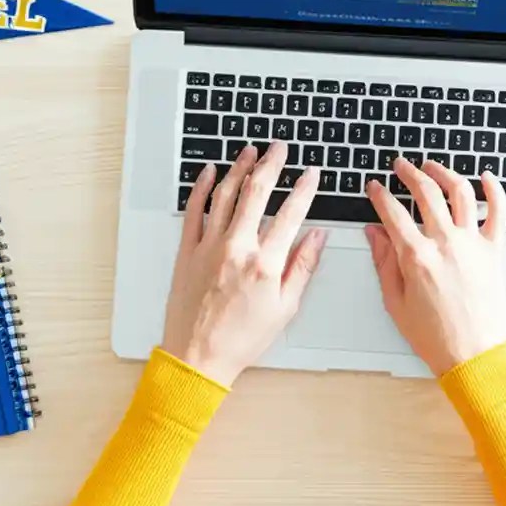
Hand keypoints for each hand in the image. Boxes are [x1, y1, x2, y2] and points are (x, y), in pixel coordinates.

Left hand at [161, 142, 326, 386]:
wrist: (197, 357)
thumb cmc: (241, 339)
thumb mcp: (286, 308)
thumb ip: (303, 267)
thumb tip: (318, 237)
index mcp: (265, 264)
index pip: (290, 213)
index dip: (304, 189)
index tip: (311, 174)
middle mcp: (236, 249)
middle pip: (256, 192)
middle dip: (271, 164)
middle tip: (279, 148)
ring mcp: (208, 246)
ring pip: (225, 194)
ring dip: (239, 168)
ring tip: (250, 151)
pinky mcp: (187, 251)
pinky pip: (194, 210)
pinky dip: (201, 187)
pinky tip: (208, 172)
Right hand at [364, 158, 505, 375]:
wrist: (476, 356)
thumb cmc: (437, 337)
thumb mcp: (396, 302)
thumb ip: (384, 263)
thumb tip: (374, 234)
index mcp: (416, 256)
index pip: (392, 212)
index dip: (379, 195)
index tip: (374, 188)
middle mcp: (445, 243)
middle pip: (425, 192)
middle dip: (408, 173)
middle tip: (400, 166)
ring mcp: (473, 243)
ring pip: (460, 192)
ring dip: (443, 173)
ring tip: (432, 166)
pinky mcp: (495, 250)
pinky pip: (499, 211)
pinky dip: (494, 189)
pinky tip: (485, 177)